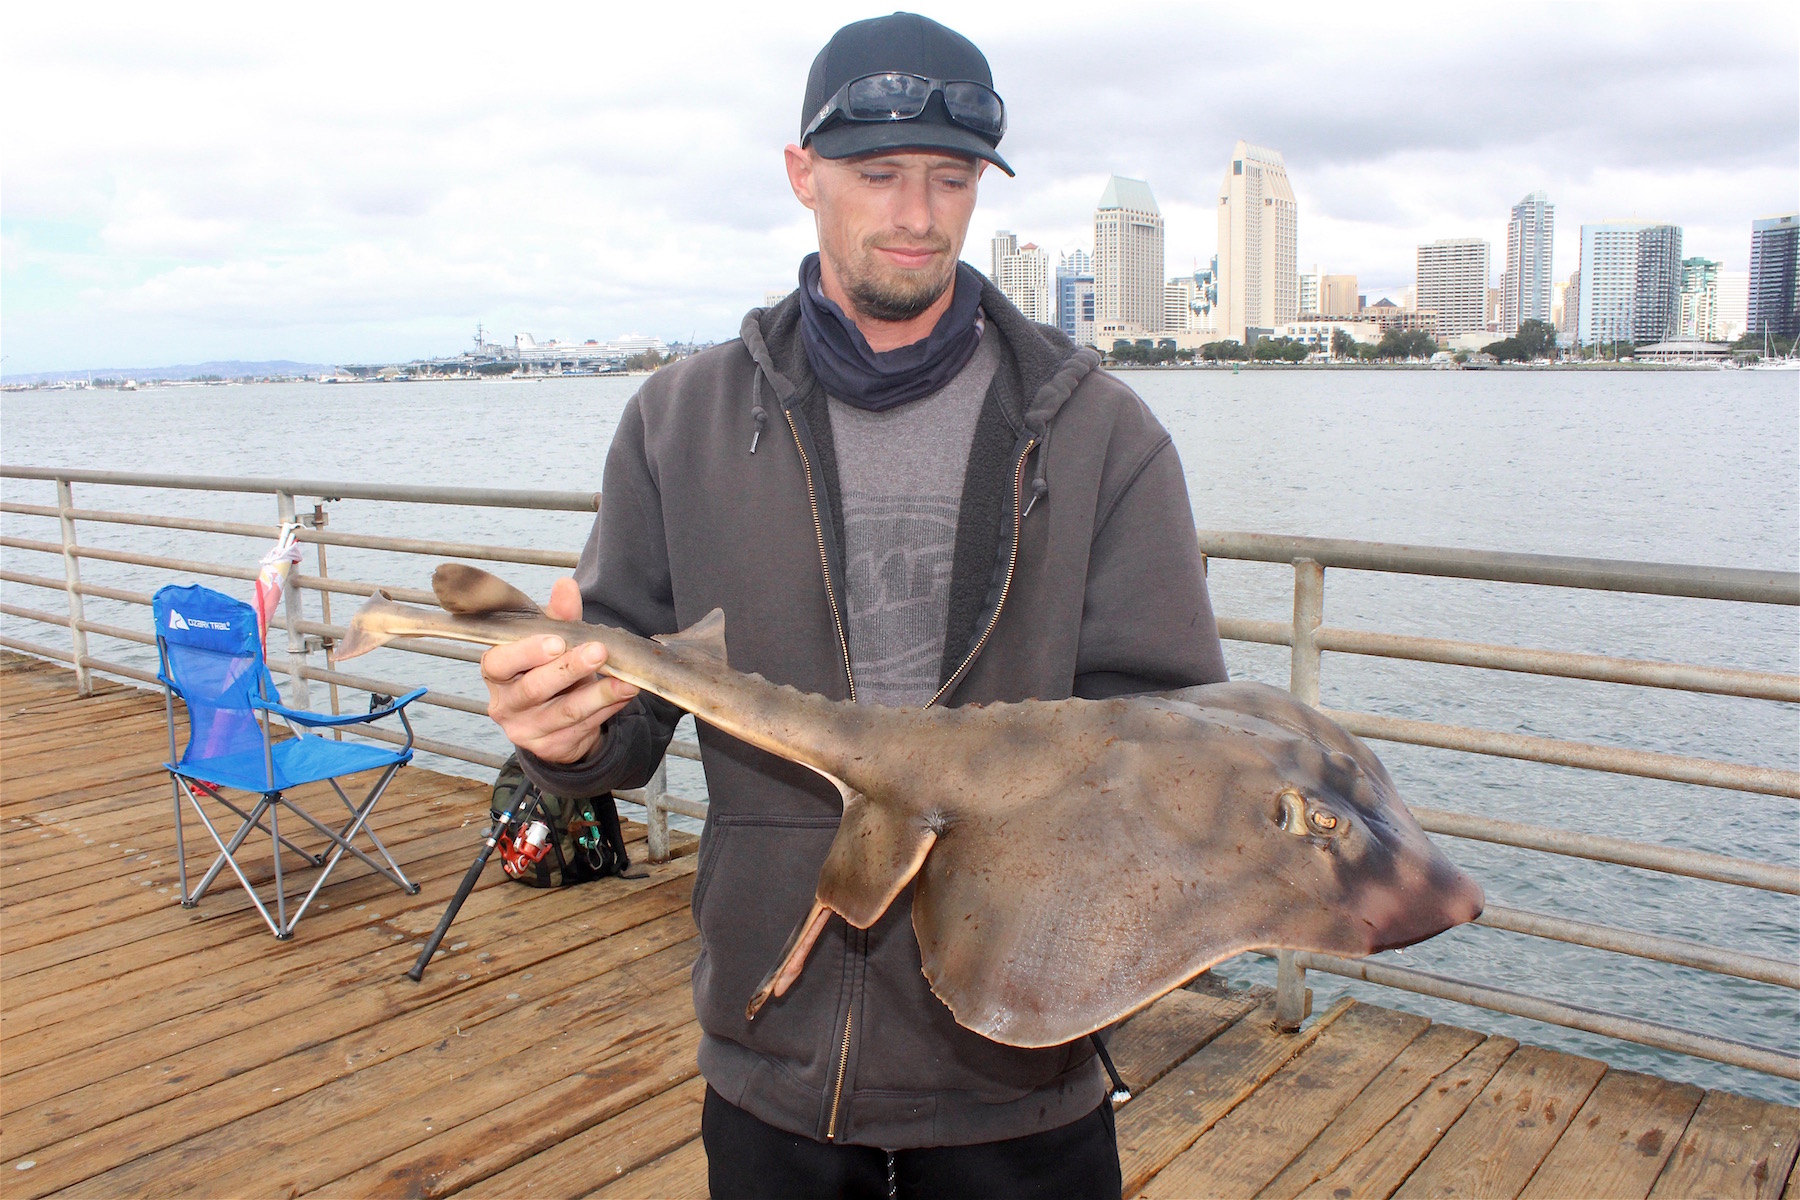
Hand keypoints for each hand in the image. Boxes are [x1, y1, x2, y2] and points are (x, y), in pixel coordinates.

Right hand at [479, 578, 638, 763]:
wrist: (551, 718)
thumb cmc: (545, 668)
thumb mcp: (550, 640)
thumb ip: (558, 616)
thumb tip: (566, 586)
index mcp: (495, 671)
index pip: (500, 662)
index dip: (527, 652)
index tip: (557, 640)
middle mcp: (505, 703)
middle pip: (535, 688)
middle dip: (570, 669)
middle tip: (598, 651)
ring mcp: (525, 730)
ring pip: (565, 712)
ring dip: (599, 694)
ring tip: (626, 680)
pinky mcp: (549, 747)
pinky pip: (582, 728)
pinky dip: (606, 709)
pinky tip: (623, 695)